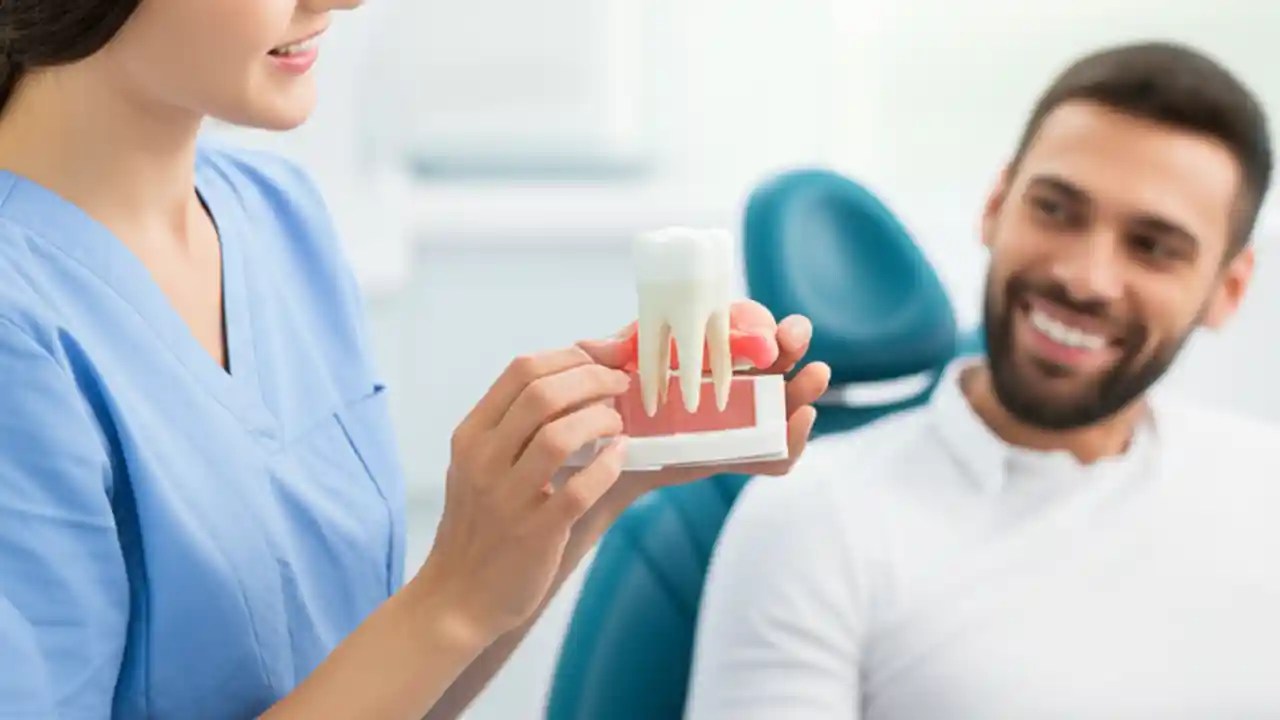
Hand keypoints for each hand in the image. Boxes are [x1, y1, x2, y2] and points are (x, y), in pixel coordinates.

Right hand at [414, 347, 632, 641]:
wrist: (456, 596)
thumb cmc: (480, 525)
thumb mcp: (480, 465)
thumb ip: (516, 425)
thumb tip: (576, 377)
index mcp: (471, 436)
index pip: (521, 371)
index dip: (571, 356)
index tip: (605, 357)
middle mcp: (483, 460)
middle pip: (543, 393)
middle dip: (593, 379)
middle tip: (621, 384)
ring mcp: (507, 497)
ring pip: (559, 435)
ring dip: (600, 419)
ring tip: (618, 421)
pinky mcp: (534, 532)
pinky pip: (579, 490)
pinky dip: (607, 466)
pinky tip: (620, 455)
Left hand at [579, 299, 830, 492]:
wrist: (597, 460)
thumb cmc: (606, 402)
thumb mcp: (604, 372)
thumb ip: (605, 354)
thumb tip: (604, 345)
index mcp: (699, 347)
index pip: (737, 323)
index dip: (755, 321)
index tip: (758, 329)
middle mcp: (726, 377)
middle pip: (771, 353)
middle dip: (790, 340)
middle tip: (792, 341)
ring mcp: (735, 417)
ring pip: (780, 400)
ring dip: (802, 387)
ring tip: (816, 376)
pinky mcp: (734, 455)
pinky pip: (770, 453)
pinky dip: (789, 443)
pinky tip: (797, 425)